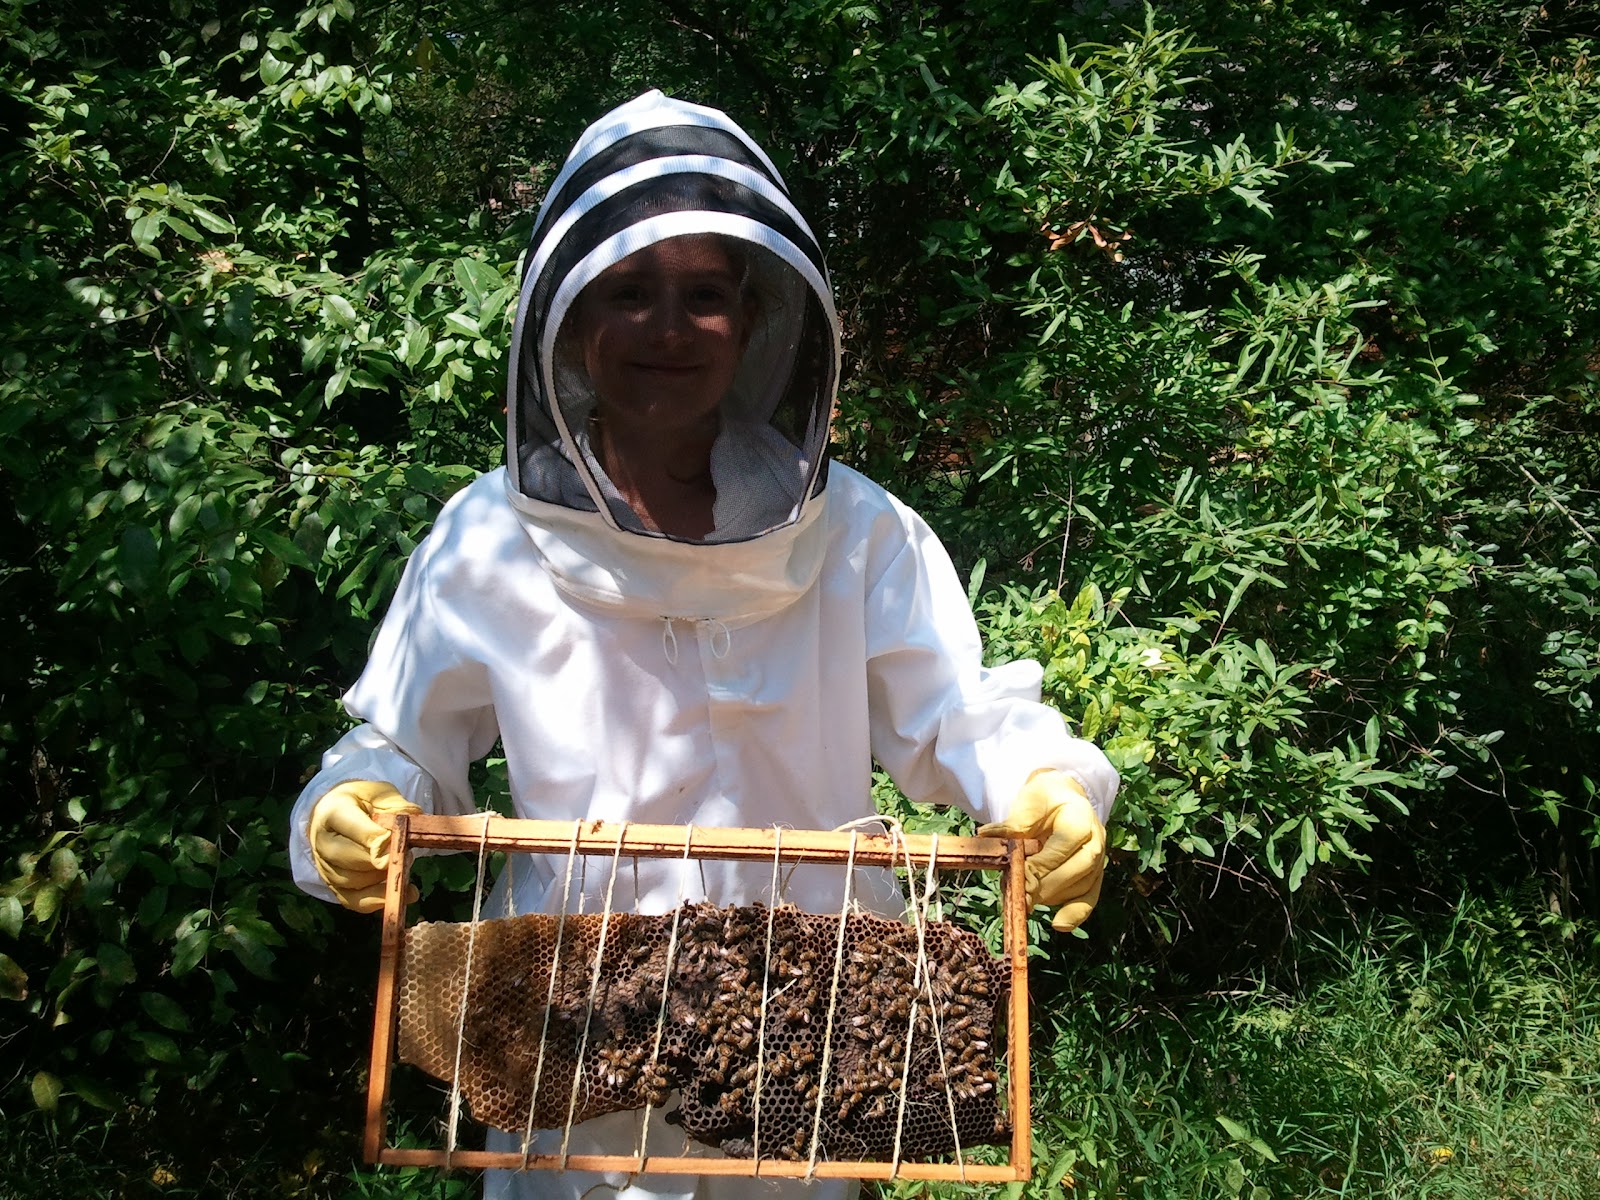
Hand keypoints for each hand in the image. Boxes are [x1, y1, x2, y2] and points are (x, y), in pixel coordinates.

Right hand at [306, 780, 421, 912]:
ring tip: (404, 869)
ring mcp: (325, 867)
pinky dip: (378, 902)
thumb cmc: (362, 802)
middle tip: (407, 855)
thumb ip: (397, 807)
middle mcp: (323, 842)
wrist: (335, 813)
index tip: (400, 841)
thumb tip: (413, 824)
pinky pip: (353, 901)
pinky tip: (400, 896)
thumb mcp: (379, 794)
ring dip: (383, 880)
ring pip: (354, 883)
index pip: (353, 828)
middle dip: (383, 861)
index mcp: (333, 812)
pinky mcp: (333, 886)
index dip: (379, 839)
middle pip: (351, 859)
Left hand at [977, 769, 1105, 932]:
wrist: (1064, 798)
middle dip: (1044, 885)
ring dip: (1050, 896)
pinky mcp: (1094, 877)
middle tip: (1019, 895)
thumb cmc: (1045, 799)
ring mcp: (1098, 861)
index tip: (1018, 875)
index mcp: (1081, 818)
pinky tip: (1058, 924)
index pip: (1062, 846)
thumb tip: (987, 836)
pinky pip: (1089, 899)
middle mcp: (1096, 841)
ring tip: (1023, 897)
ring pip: (1079, 887)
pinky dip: (1075, 914)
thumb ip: (1014, 822)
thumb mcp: (1030, 801)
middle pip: (1075, 870)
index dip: (1040, 864)